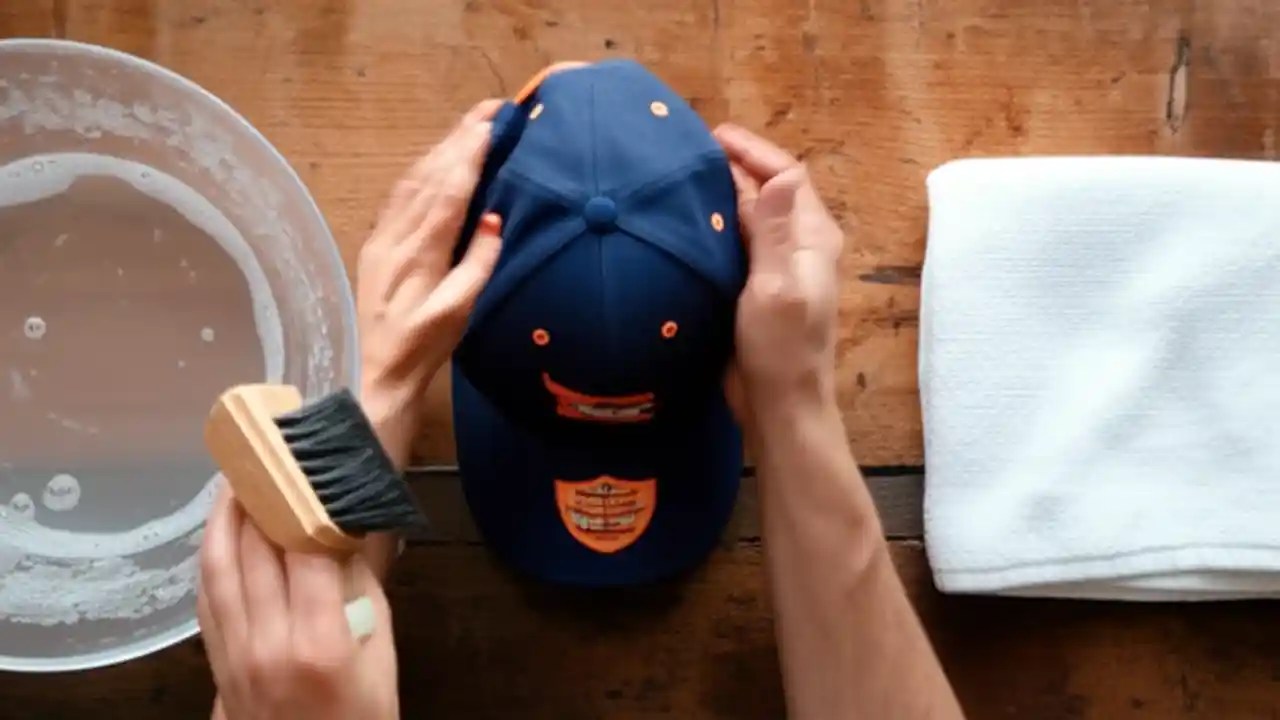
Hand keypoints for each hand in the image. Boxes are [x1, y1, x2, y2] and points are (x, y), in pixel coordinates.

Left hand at [198, 486, 398, 719]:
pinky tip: (219, 536)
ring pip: (217, 568)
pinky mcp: (217, 665)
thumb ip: (359, 592)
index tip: (307, 465)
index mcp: (319, 641)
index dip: (303, 502)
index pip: (303, 550)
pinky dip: (211, 558)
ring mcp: (235, 655)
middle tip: (263, 456)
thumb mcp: (381, 654)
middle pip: (252, 551)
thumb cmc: (363, 716)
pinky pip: (206, 598)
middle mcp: (268, 643)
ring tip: (232, 481)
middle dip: (256, 498)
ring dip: (222, 519)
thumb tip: (341, 531)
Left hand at [356, 99, 505, 456]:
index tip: (493, 122)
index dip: (471, 151)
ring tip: (469, 127)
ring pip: (413, 181)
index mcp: (421, 252)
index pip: (450, 189)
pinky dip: (421, 170)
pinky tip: (434, 162)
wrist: (377, 373)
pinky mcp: (377, 246)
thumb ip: (478, 264)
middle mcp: (397, 237)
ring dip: (441, 149)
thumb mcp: (460, 312)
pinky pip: (399, 196)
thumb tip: (495, 220)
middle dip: (459, 138)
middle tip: (489, 111)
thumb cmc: (424, 347)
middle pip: (430, 174)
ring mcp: (383, 239)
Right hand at [714, 123, 844, 412]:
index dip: (752, 150)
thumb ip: (774, 231)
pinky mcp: (756, 286)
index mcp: (813, 237)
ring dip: (722, 192)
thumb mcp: (776, 287)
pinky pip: (737, 240)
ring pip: (750, 213)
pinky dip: (715, 222)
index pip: (787, 174)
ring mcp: (778, 265)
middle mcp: (799, 243)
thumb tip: (778, 174)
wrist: (778, 406)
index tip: (711, 136)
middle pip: (768, 188)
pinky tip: (685, 220)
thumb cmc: (781, 350)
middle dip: (734, 164)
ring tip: (680, 177)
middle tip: (686, 151)